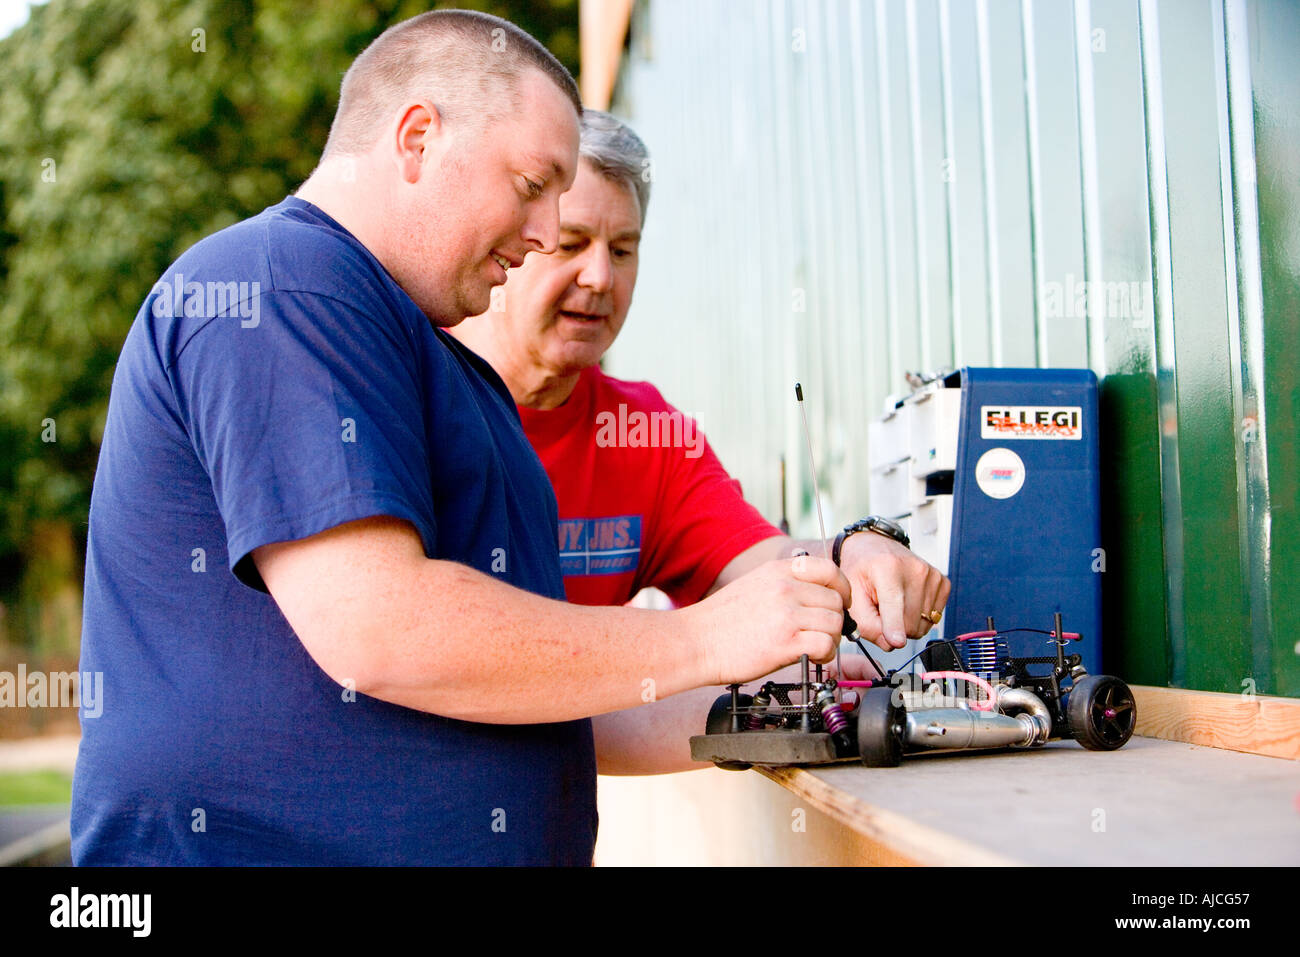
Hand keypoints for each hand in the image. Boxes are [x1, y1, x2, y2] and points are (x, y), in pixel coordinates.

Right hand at [682, 555, 850, 686]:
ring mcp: (786, 613)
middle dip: (835, 620)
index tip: (840, 602)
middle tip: (823, 634)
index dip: (842, 588)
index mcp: (778, 571)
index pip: (829, 569)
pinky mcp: (785, 642)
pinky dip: (825, 655)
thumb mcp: (753, 585)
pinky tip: (812, 658)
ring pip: (835, 623)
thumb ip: (783, 583)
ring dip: (831, 639)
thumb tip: (813, 594)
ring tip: (816, 648)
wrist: (694, 642)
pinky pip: (826, 645)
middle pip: (836, 601)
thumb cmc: (720, 621)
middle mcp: (785, 588)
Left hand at [838, 531, 950, 650]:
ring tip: (894, 603)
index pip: (894, 606)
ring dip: (907, 621)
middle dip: (895, 626)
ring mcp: (931, 575)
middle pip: (910, 624)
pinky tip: (907, 600)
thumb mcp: (852, 597)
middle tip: (882, 609)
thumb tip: (891, 643)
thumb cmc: (861, 570)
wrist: (874, 548)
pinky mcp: (942, 582)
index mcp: (887, 568)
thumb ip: (866, 624)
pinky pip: (934, 617)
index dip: (894, 628)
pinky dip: (919, 616)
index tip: (897, 641)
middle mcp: (914, 569)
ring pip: (924, 624)